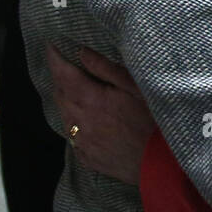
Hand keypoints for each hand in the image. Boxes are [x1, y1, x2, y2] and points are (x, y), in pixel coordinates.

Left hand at [47, 44, 155, 185]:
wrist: (161, 165)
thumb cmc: (154, 123)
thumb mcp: (136, 88)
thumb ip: (106, 68)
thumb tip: (82, 52)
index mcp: (90, 100)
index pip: (63, 74)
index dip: (54, 58)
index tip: (50, 46)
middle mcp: (80, 121)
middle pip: (60, 95)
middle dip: (60, 78)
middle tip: (64, 66)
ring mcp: (82, 142)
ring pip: (65, 117)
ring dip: (66, 102)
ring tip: (75, 92)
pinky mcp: (88, 158)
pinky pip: (74, 138)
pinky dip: (75, 125)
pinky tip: (86, 121)